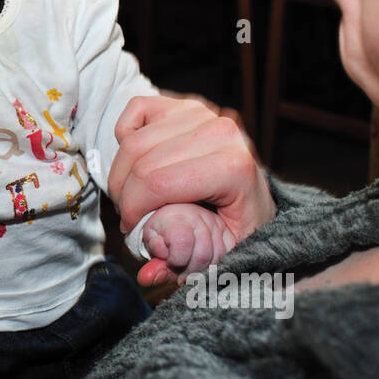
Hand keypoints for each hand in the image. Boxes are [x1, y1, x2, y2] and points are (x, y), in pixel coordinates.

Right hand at [108, 94, 275, 289]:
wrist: (255, 197)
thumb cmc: (237, 227)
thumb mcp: (218, 253)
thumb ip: (180, 264)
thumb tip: (147, 274)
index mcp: (234, 167)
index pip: (157, 183)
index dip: (133, 211)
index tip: (133, 230)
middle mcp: (221, 131)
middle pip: (140, 162)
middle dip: (125, 196)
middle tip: (131, 217)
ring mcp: (202, 112)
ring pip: (133, 141)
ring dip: (122, 173)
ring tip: (134, 196)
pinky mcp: (184, 103)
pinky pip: (136, 111)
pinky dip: (126, 136)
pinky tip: (141, 160)